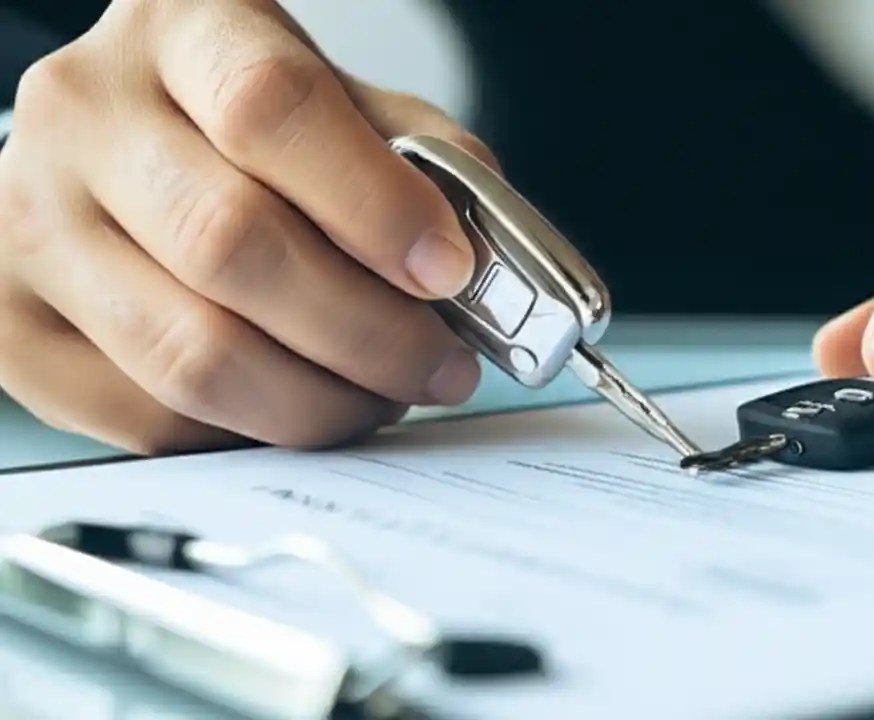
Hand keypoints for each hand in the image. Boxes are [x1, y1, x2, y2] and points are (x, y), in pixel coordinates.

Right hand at [0, 0, 498, 452]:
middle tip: (441, 365)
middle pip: (232, 247)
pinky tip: (301, 405)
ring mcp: (30, 225)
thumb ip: (422, 164)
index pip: (272, 111)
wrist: (121, 145)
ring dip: (319, 402)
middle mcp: (84, 118)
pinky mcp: (16, 328)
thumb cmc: (252, 125)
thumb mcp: (345, 101)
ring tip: (383, 395)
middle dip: (369, 333)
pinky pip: (151, 419)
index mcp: (180, 30)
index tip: (451, 272)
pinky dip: (252, 433)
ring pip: (189, 354)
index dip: (377, 205)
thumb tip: (487, 269)